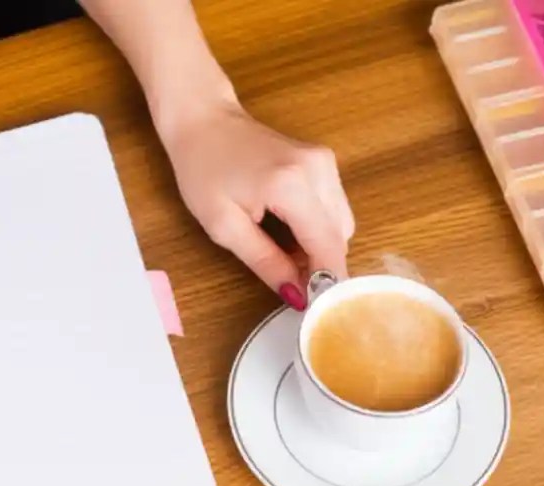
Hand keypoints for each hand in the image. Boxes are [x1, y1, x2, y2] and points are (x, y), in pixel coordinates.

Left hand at [159, 100, 354, 308]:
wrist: (202, 119)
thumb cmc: (203, 169)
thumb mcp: (224, 226)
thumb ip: (265, 261)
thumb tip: (296, 295)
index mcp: (292, 186)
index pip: (328, 248)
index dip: (324, 282)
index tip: (313, 307)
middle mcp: (318, 170)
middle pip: (340, 238)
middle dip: (320, 266)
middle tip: (289, 281)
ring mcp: (325, 162)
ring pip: (342, 225)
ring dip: (319, 247)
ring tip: (283, 253)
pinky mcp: (324, 160)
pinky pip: (334, 208)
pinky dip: (318, 228)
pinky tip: (289, 231)